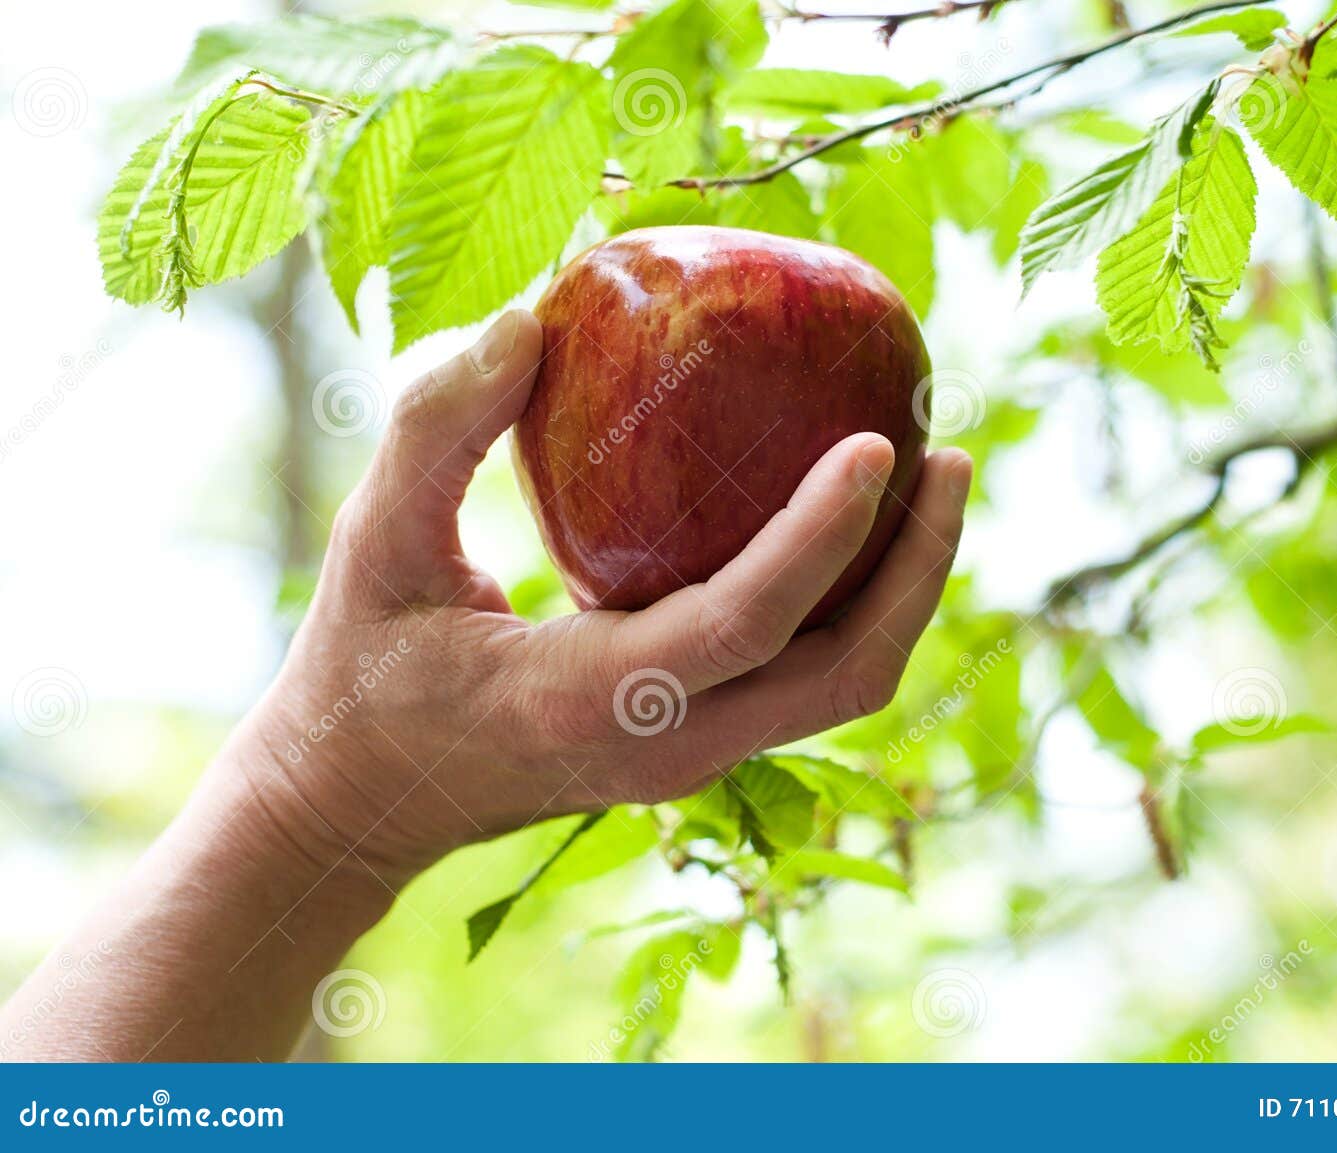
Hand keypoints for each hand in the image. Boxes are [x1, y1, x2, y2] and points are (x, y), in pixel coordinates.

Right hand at [240, 309, 971, 886]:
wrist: (361, 807)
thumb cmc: (360, 673)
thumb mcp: (370, 542)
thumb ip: (437, 429)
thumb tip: (533, 319)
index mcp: (592, 700)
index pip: (746, 626)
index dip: (823, 539)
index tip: (880, 443)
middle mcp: (669, 744)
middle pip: (845, 676)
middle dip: (918, 571)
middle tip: (948, 453)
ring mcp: (694, 756)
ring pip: (845, 688)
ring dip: (904, 590)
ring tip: (933, 481)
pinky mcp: (700, 742)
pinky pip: (808, 677)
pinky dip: (856, 602)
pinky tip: (856, 521)